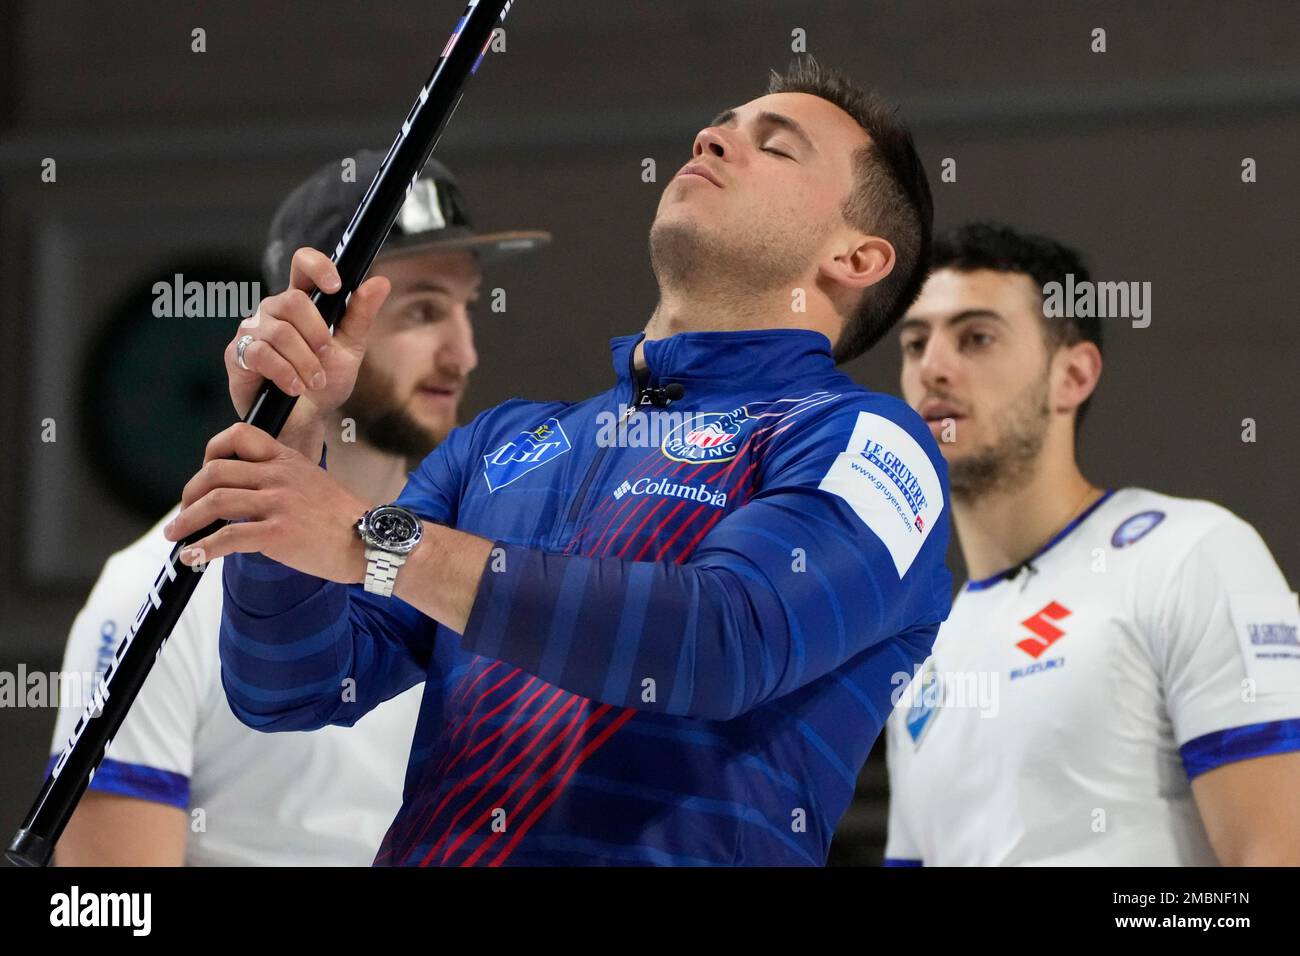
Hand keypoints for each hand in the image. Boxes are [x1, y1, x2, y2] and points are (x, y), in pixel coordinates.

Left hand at [164, 421, 369, 583]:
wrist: (372, 541)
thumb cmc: (344, 519)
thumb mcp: (313, 482)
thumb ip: (281, 480)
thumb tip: (247, 495)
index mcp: (287, 459)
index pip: (238, 436)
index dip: (211, 452)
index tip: (204, 474)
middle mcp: (279, 476)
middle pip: (215, 472)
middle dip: (190, 494)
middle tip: (183, 512)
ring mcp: (278, 504)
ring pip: (216, 502)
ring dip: (186, 520)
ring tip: (176, 536)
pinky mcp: (278, 534)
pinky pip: (229, 537)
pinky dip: (204, 547)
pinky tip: (194, 556)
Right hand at [225, 247, 390, 441]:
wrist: (306, 420)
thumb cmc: (325, 382)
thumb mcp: (350, 349)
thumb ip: (361, 315)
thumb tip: (380, 282)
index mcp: (303, 302)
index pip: (303, 265)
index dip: (317, 266)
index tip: (336, 286)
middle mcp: (274, 310)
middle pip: (292, 301)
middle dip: (316, 333)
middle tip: (327, 357)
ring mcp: (252, 330)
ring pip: (279, 332)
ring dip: (304, 361)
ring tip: (314, 381)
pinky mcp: (237, 354)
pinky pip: (260, 354)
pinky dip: (284, 373)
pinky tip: (294, 387)